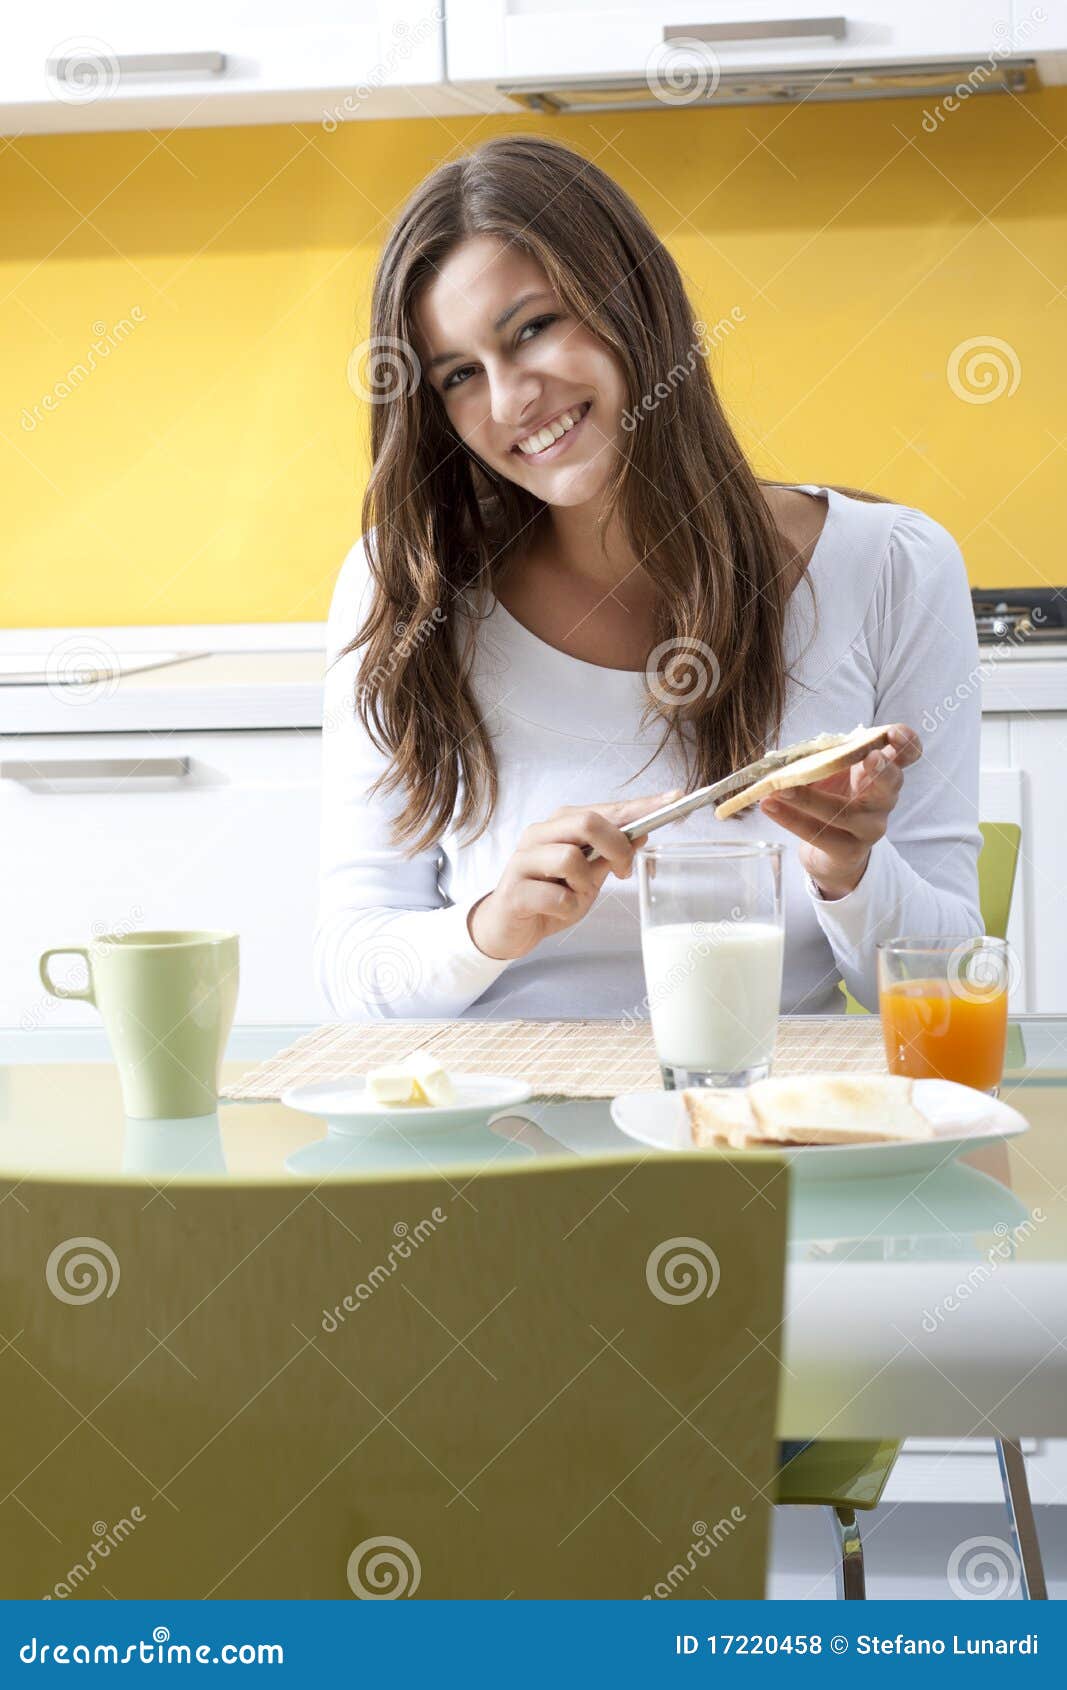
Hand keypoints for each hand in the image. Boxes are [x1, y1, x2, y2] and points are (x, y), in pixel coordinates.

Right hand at [467, 789, 681, 960]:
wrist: (507, 928)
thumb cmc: (549, 897)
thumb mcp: (588, 877)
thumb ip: (611, 855)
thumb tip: (644, 831)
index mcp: (560, 825)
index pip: (606, 808)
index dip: (641, 805)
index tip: (675, 799)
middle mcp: (539, 835)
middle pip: (586, 822)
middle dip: (616, 846)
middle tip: (624, 870)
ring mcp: (523, 861)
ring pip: (570, 857)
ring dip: (585, 883)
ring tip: (577, 895)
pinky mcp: (514, 891)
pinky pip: (556, 896)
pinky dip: (568, 907)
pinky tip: (559, 910)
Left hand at [758, 723, 921, 899]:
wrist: (829, 852)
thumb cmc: (832, 798)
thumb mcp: (830, 773)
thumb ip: (820, 759)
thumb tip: (782, 755)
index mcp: (882, 771)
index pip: (907, 753)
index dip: (906, 742)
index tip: (892, 734)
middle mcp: (883, 799)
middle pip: (892, 782)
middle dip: (883, 769)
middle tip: (869, 757)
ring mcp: (870, 827)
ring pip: (844, 813)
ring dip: (809, 799)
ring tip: (780, 789)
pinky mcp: (849, 850)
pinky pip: (819, 834)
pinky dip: (790, 819)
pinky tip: (769, 806)